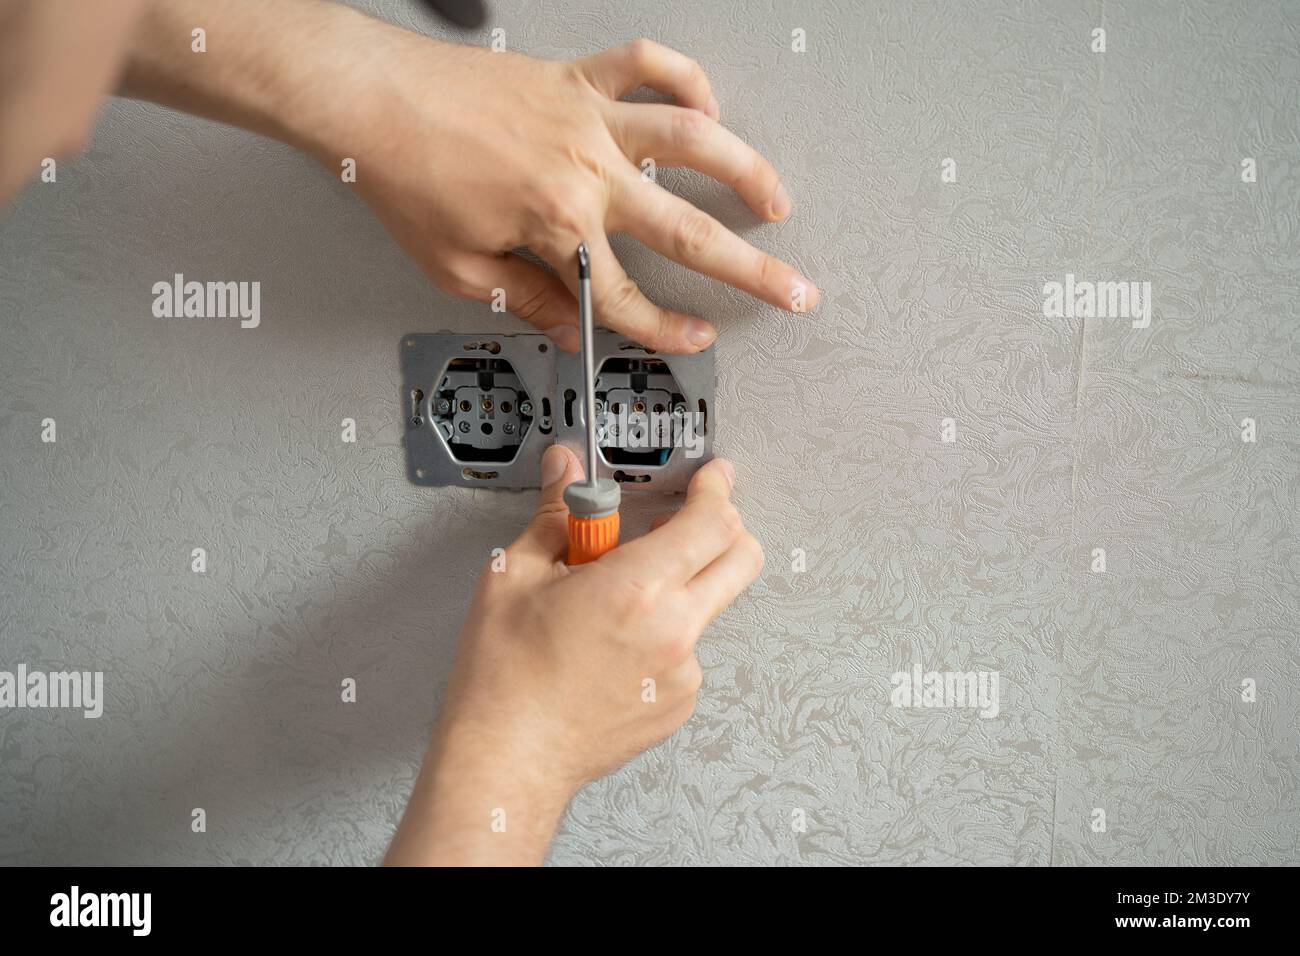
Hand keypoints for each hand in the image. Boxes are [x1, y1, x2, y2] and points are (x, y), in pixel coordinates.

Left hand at [321, 26, 819, 350]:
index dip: (664, 329)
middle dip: (750, 270)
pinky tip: (708, 106)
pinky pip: (649, 65)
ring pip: (691, 141)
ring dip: (744, 171)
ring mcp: (588, 118)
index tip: (695, 340)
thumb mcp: (458, 268)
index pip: (623, 297)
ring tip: (775, 200)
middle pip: (687, 231)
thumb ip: (525, 300)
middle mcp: (587, 171)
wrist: (373, 99)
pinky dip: (686, 79)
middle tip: (793, 290)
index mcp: (557, 227)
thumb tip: (567, 328)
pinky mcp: (577, 77)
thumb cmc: (405, 179)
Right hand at [384, 446, 763, 864]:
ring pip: (709, 605)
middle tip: (682, 521)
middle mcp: (673, 630)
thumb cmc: (503, 677)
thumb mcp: (516, 575)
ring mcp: (682, 672)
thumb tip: (567, 473)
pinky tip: (611, 644)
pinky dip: (662, 634)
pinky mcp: (678, 703)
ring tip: (611, 601)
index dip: (717, 489)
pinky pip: (687, 650)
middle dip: (724, 527)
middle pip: (741, 559)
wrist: (505, 758)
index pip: (712, 521)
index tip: (713, 477)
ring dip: (679, 586)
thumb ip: (556, 515)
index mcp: (637, 588)